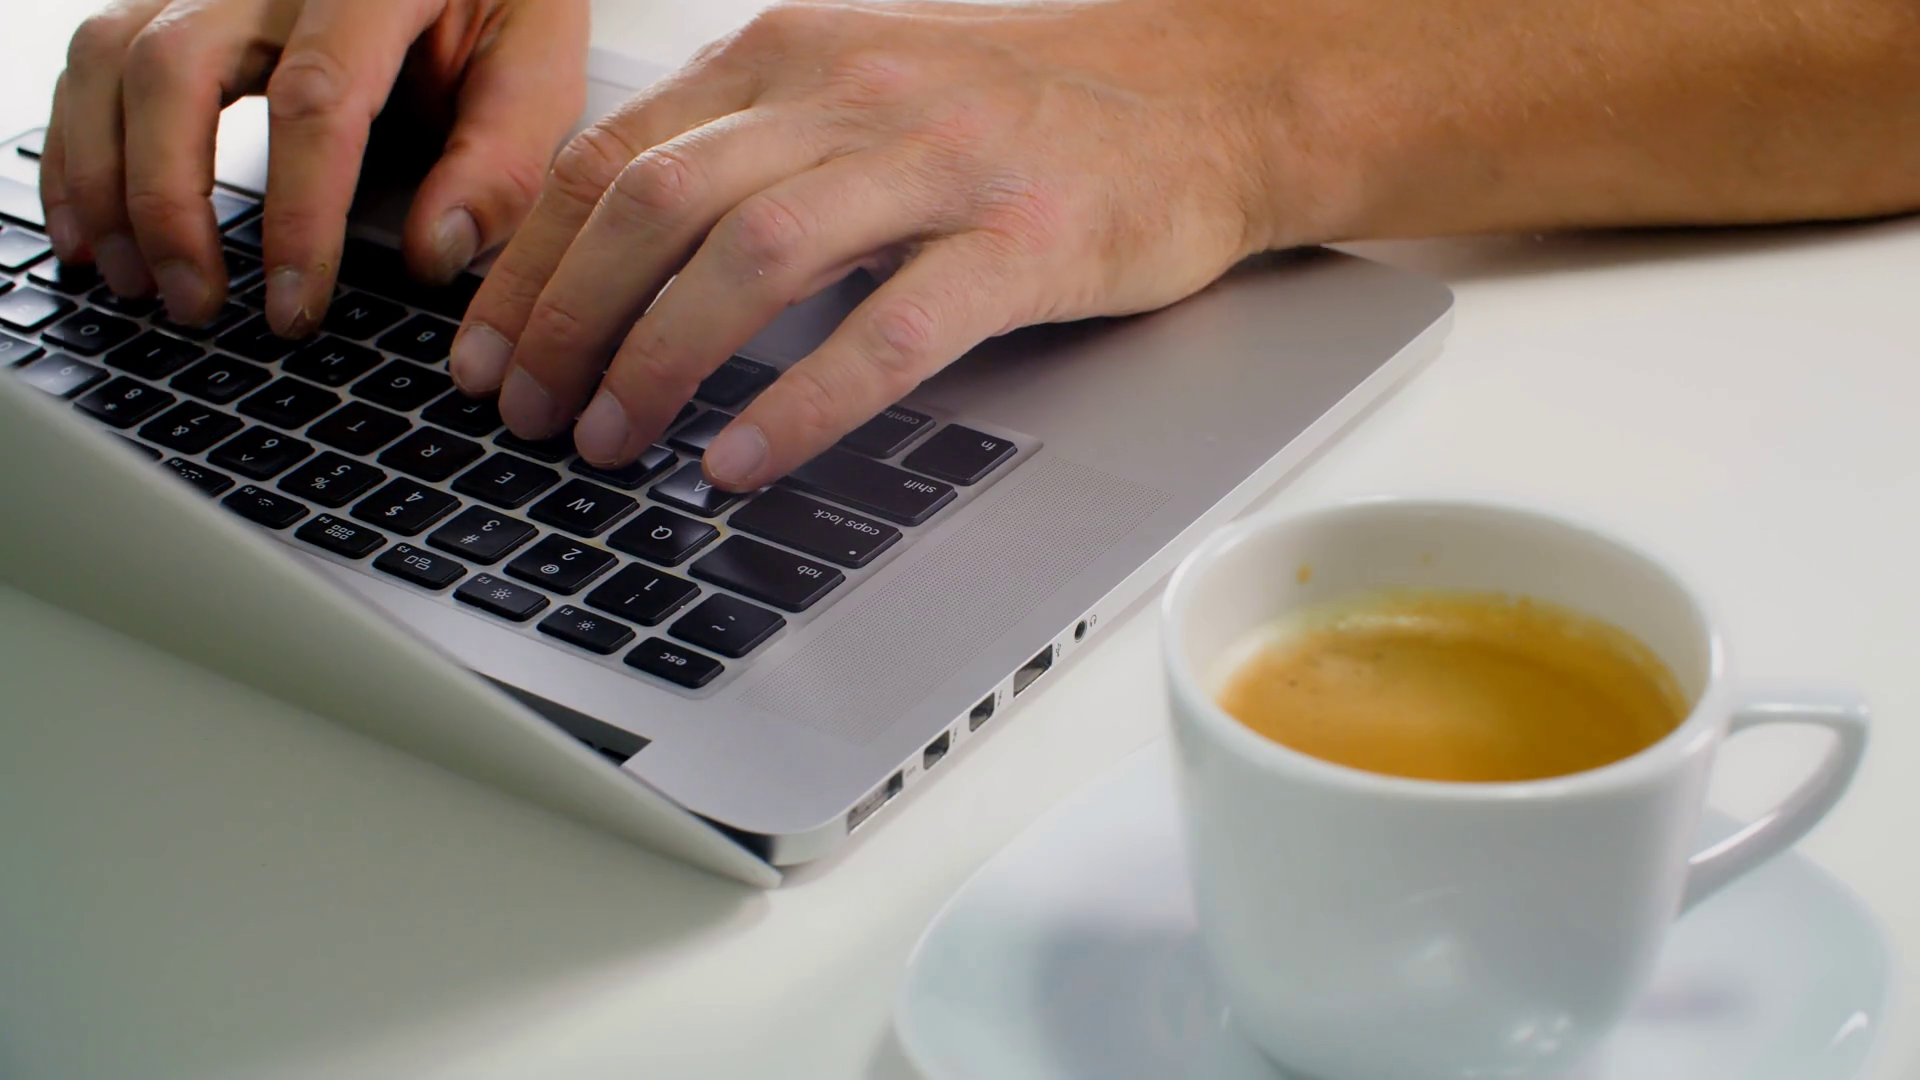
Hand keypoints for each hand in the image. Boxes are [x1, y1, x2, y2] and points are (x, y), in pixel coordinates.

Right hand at [42, 0, 588, 331]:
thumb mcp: (537, 62)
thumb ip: (501, 157)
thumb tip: (433, 255)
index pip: (318, 97)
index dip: (301, 214)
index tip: (296, 305)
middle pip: (174, 68)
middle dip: (170, 201)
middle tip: (198, 304)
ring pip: (113, 58)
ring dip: (104, 179)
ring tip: (135, 280)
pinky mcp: (182, 0)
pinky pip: (97, 57)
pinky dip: (79, 145)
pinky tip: (92, 226)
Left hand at [450, 0, 1333, 490]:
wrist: (1201, 101)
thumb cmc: (1023, 114)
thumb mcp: (864, 94)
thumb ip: (754, 154)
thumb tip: (623, 259)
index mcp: (793, 56)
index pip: (615, 155)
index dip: (529, 262)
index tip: (485, 350)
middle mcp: (850, 93)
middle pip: (657, 202)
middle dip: (567, 321)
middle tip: (528, 415)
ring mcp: (939, 164)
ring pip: (752, 256)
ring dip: (658, 361)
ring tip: (612, 444)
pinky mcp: (1019, 244)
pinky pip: (885, 331)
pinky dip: (797, 404)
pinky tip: (741, 462)